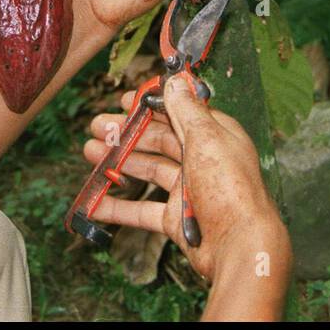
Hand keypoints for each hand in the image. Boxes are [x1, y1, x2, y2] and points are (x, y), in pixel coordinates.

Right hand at [82, 77, 289, 285]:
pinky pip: (142, 209)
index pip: (179, 113)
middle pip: (159, 140)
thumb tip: (175, 81)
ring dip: (118, 161)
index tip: (123, 100)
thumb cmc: (229, 189)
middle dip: (126, 133)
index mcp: (215, 136)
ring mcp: (188, 191)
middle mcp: (202, 160)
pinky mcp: (176, 219)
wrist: (239, 248)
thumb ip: (186, 110)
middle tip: (96, 127)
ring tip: (89, 152)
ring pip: (148, 170)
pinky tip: (95, 202)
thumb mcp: (207, 139)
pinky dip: (118, 206)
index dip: (151, 105)